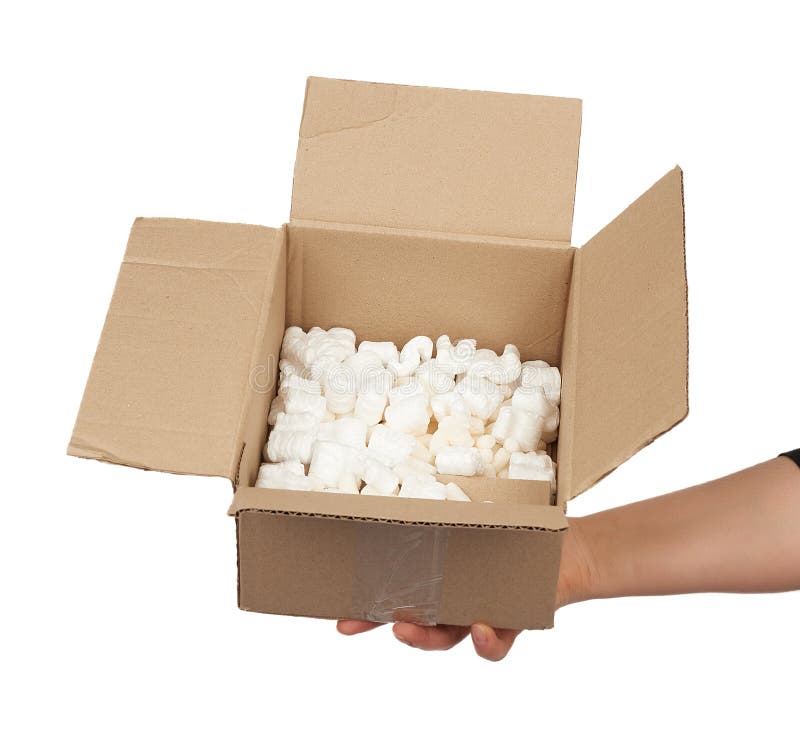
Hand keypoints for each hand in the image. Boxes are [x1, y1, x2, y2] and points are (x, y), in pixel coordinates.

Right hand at [337, 517, 597, 660]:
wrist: (566, 552)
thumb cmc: (517, 532)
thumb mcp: (480, 517)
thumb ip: (450, 515)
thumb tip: (412, 497)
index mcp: (440, 580)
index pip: (398, 597)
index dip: (367, 609)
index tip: (339, 614)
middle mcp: (455, 603)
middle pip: (412, 621)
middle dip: (379, 623)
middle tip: (351, 624)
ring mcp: (479, 615)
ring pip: (446, 638)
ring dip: (423, 636)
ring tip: (404, 628)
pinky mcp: (511, 624)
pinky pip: (495, 644)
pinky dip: (486, 642)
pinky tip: (480, 629)